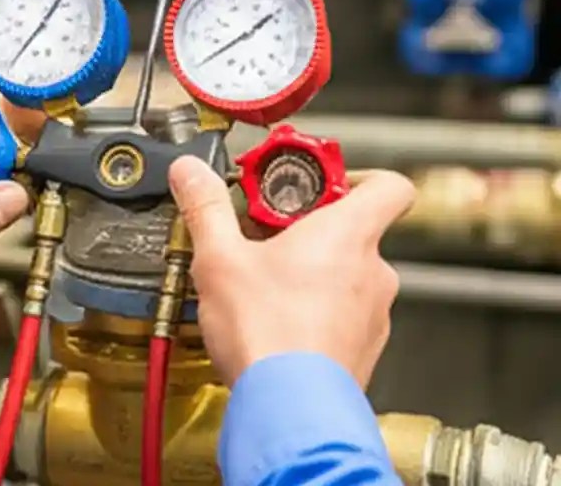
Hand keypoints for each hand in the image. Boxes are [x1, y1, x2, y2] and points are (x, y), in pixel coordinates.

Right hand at [168, 156, 413, 386]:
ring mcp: (373, 314)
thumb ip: (206, 207)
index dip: (358, 177)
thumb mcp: (219, 258)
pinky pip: (343, 317)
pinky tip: (275, 325)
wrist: (289, 409)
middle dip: (308, 232)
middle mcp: (373, 271)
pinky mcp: (363, 349)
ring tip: (263, 287)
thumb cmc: (268, 335)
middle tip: (265, 238)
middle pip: (354, 232)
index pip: (390, 186)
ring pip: (347, 277)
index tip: (317, 183)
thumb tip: (192, 172)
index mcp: (348, 234)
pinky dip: (315, 314)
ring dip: (311, 276)